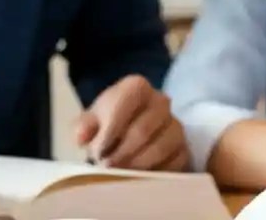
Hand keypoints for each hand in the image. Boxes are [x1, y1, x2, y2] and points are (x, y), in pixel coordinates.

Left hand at [75, 75, 189, 170]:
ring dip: (135, 166)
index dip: (109, 132)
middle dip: (120, 154)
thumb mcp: (91, 121)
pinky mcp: (184, 150)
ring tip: (119, 174)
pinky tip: (137, 178)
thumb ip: (84, 126)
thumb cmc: (108, 123)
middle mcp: (161, 101)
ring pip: (159, 149)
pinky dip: (153, 175)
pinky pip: (172, 165)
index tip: (96, 151)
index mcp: (136, 87)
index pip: (124, 106)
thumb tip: (81, 137)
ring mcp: (175, 125)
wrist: (129, 132)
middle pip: (141, 131)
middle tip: (106, 167)